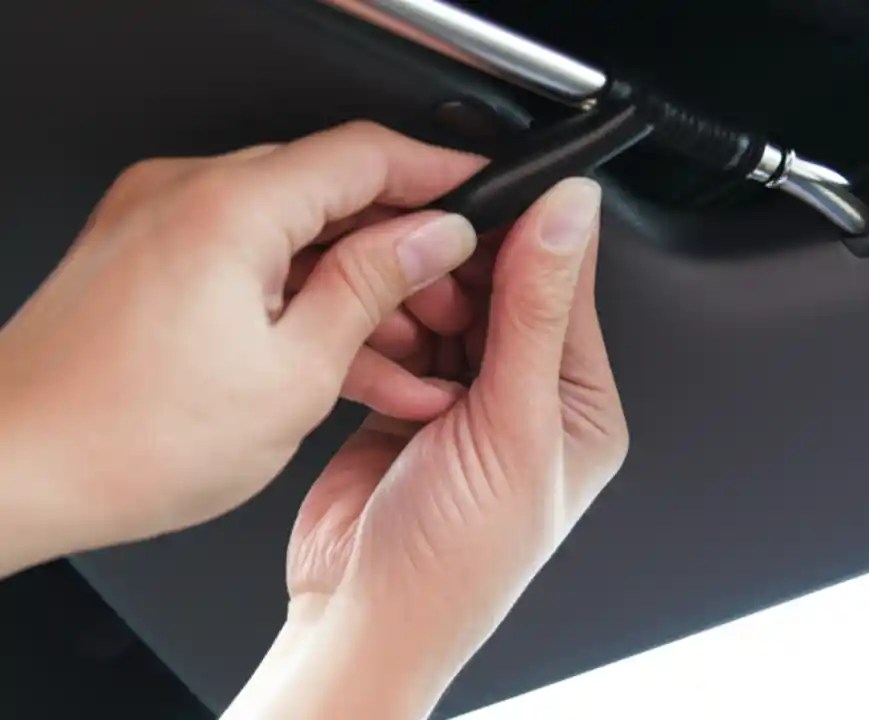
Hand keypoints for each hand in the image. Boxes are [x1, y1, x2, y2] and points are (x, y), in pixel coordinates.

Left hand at [0, 122, 486, 568]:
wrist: (11, 474)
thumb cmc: (125, 439)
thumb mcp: (293, 373)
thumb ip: (373, 288)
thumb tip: (433, 237)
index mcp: (230, 207)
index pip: (364, 153)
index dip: (437, 172)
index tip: (481, 195)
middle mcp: (187, 195)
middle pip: (329, 190)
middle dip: (402, 242)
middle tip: (451, 293)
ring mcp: (161, 224)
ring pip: (291, 233)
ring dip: (354, 283)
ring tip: (407, 346)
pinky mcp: (147, 259)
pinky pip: (246, 261)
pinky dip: (297, 298)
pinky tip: (342, 353)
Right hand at [226, 179, 628, 719]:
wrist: (362, 618)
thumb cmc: (455, 564)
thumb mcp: (512, 424)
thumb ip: (536, 311)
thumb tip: (569, 214)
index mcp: (580, 408)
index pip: (566, 291)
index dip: (528, 239)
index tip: (486, 198)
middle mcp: (528, 401)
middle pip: (500, 291)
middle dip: (458, 277)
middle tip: (424, 268)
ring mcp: (463, 402)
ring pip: (443, 308)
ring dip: (414, 305)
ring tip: (395, 318)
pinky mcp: (405, 405)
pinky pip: (397, 337)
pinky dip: (381, 335)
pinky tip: (374, 343)